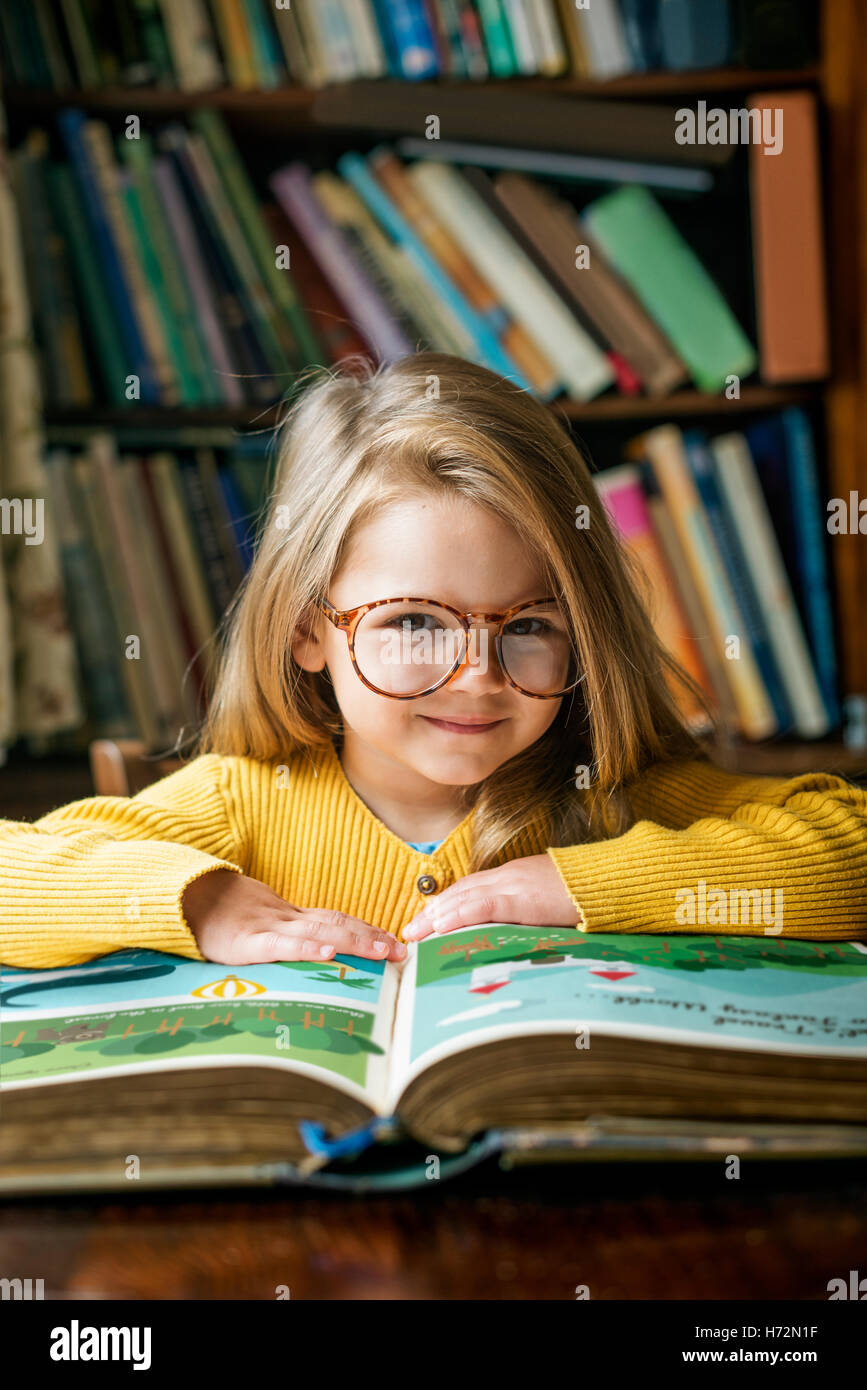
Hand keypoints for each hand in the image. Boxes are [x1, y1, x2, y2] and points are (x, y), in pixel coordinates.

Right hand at [183, 869, 406, 964]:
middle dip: (372, 938)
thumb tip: (317, 955)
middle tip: (402, 952)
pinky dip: (305, 949)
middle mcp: (286, 919)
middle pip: (337, 924)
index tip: (397, 942)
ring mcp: (268, 928)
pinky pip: (280, 945)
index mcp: (290, 916)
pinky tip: (326, 954)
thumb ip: (285, 937)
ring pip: (318, 933)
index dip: (368, 929)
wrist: (182, 898)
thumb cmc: (220, 917)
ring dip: (353, 942)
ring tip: (380, 952)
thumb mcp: (258, 924)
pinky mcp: (246, 943)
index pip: (338, 920)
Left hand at [402, 854, 579, 940]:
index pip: (471, 888)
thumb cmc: (585, 894)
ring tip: (415, 932)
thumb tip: (516, 930)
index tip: (428, 917)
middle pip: (461, 892)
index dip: (447, 903)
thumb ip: (530, 909)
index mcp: (513, 876)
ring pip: (465, 898)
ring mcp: (513, 886)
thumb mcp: (550, 900)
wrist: (606, 881)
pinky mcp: (521, 899)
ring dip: (436, 916)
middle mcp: (507, 877)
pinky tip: (442, 926)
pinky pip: (483, 907)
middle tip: (410, 929)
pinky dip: (459, 916)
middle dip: (433, 911)